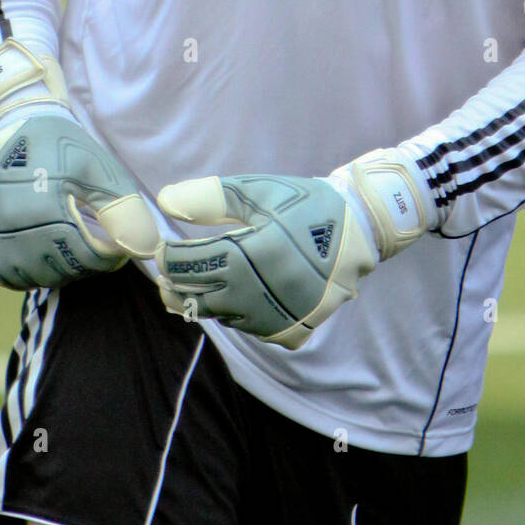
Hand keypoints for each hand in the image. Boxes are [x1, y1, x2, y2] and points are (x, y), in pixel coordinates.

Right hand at [0, 42, 158, 289]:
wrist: (22, 129)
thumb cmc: (65, 148)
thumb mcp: (101, 171)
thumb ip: (124, 210)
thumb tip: (145, 248)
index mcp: (41, 210)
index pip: (85, 258)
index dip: (111, 256)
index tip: (120, 244)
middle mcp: (11, 229)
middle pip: (61, 271)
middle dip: (89, 264)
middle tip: (101, 243)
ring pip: (34, 278)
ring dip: (61, 271)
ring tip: (77, 247)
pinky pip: (5, 275)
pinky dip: (26, 274)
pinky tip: (45, 255)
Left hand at [155, 148, 437, 348]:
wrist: (359, 231)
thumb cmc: (304, 205)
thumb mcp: (257, 192)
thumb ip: (209, 198)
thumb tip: (165, 202)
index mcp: (243, 258)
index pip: (182, 266)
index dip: (167, 255)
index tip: (165, 246)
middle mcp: (253, 297)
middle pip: (192, 297)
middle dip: (178, 281)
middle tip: (178, 265)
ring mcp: (270, 320)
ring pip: (217, 316)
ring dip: (206, 297)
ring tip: (208, 275)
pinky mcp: (287, 332)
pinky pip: (246, 327)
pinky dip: (236, 311)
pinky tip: (241, 291)